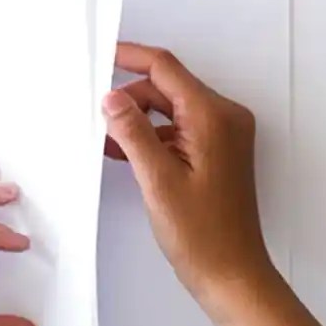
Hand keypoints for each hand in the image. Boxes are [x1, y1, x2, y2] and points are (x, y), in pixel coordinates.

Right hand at [103, 42, 325, 325]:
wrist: (231, 271)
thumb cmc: (203, 234)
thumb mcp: (157, 180)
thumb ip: (133, 133)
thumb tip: (112, 98)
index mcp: (213, 117)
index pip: (166, 68)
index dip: (130, 57)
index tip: (102, 55)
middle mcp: (224, 118)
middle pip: (167, 87)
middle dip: (129, 98)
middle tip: (94, 116)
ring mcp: (223, 134)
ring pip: (170, 109)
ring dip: (138, 120)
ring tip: (104, 140)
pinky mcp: (217, 150)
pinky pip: (179, 129)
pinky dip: (152, 136)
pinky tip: (123, 152)